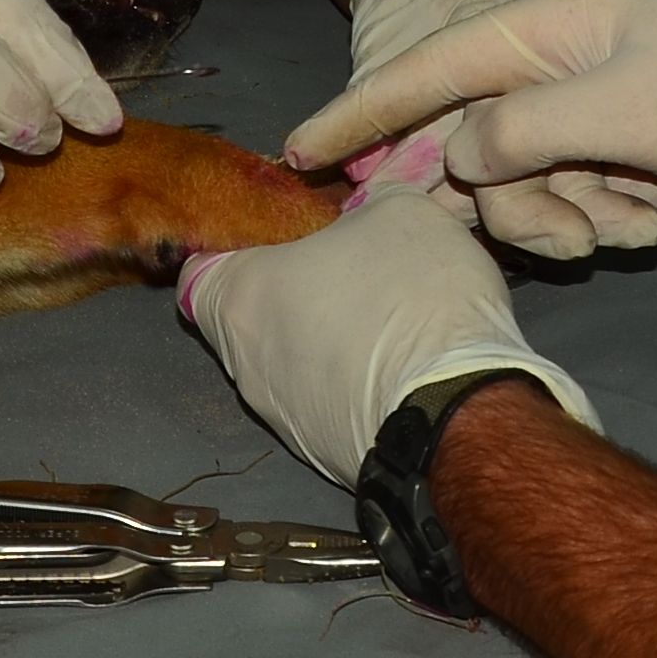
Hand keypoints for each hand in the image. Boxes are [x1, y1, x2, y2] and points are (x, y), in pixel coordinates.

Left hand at [175, 185, 592, 487]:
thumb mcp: (402, 212)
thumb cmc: (413, 297)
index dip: (235, 240)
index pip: (199, 264)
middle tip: (342, 262)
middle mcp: (243, 362)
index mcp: (241, 294)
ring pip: (286, 361)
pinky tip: (395, 363)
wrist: (458, 413)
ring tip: (379, 315)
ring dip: (321, 338)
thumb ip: (364, 206)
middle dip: (288, 288)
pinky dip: (347, 380)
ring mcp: (279, 415)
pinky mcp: (320, 452)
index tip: (276, 228)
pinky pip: (323, 400)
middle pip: (246, 314)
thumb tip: (363, 213)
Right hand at [285, 0, 656, 252]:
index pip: (434, 65)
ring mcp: (608, 78)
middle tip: (589, 236)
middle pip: (488, 133)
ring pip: (539, 163)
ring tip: (646, 219)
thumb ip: (524, 133)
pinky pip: (586, 170)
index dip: (364, 111)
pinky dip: (611, 201)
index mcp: (560, 17)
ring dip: (579, 208)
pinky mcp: (641, 116)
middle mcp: (573, 40)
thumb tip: (454, 156)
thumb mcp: (627, 116)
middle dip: (524, 198)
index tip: (299, 150)